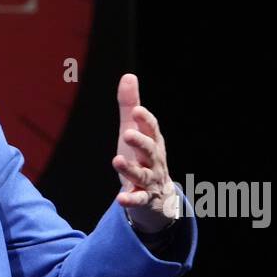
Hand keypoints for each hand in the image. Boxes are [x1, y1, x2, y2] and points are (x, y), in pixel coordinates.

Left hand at [112, 73, 179, 234]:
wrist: (159, 197)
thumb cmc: (143, 156)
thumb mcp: (135, 130)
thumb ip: (130, 105)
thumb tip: (128, 75)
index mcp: (153, 141)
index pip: (151, 129)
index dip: (145, 120)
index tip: (136, 110)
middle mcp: (154, 160)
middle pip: (150, 150)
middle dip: (140, 142)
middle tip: (127, 133)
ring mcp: (150, 180)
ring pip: (142, 175)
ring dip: (131, 169)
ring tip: (117, 160)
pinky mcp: (143, 198)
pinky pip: (138, 199)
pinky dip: (130, 200)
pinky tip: (120, 200)